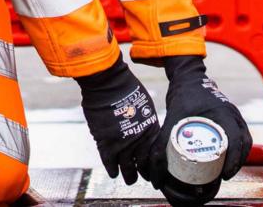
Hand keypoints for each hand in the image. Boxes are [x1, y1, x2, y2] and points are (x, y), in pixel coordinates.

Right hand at [76, 56, 161, 184]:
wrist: (109, 83)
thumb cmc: (127, 89)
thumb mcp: (145, 105)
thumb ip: (145, 121)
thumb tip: (143, 129)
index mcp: (152, 128)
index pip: (155, 152)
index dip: (154, 163)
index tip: (154, 168)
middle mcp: (140, 138)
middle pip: (143, 163)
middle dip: (144, 172)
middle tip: (143, 177)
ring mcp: (123, 142)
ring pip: (127, 167)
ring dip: (129, 175)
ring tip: (130, 180)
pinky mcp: (107, 143)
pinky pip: (110, 162)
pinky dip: (112, 169)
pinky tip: (114, 174)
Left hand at [149, 55, 251, 189]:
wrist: (189, 79)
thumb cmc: (183, 97)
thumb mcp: (171, 121)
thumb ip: (161, 147)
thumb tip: (156, 177)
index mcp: (223, 113)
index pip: (235, 140)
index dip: (233, 160)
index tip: (224, 175)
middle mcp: (233, 114)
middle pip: (243, 143)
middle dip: (236, 163)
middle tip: (223, 177)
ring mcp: (235, 115)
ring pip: (245, 141)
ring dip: (239, 158)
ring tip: (226, 172)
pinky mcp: (233, 117)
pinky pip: (242, 136)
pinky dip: (239, 150)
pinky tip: (229, 160)